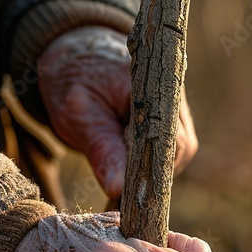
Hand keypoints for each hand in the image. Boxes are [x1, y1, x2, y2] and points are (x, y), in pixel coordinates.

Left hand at [38, 27, 198, 199]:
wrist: (76, 56)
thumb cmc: (73, 81)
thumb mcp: (78, 117)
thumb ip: (101, 150)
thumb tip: (118, 188)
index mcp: (153, 82)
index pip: (167, 136)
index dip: (150, 169)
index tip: (127, 192)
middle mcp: (173, 93)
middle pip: (178, 148)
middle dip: (149, 174)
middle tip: (119, 194)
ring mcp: (177, 107)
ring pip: (176, 153)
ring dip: (150, 170)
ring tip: (119, 180)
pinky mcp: (173, 119)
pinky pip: (170, 149)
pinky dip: (149, 163)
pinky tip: (127, 170)